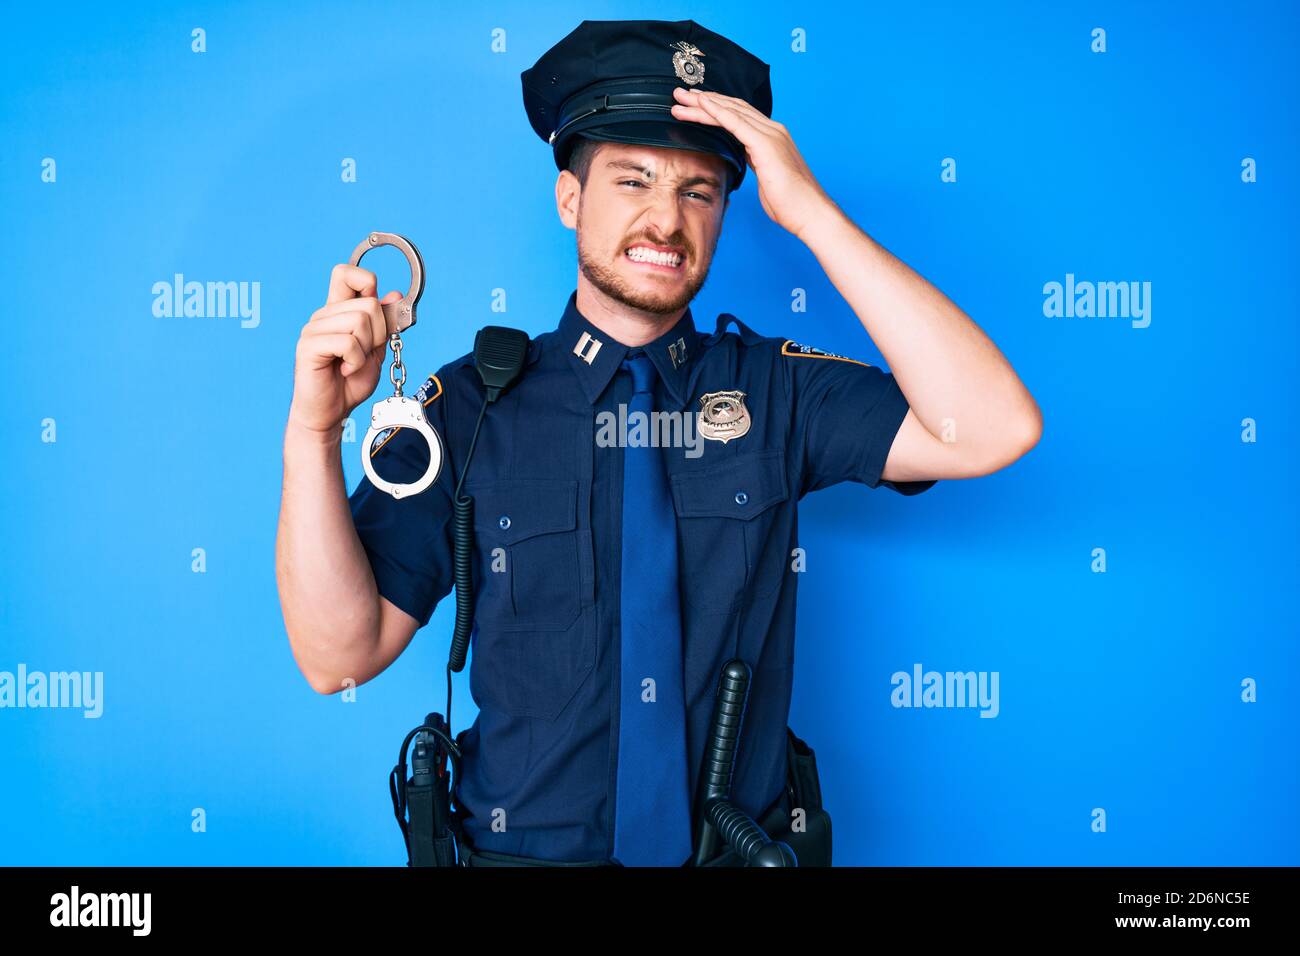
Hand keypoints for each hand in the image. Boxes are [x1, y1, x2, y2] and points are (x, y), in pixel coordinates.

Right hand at [287, 264, 402, 435]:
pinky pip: (347, 342)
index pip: (346, 273)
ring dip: (366, 349)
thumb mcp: (375, 350)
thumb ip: (383, 324)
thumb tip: (395, 294)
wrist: (331, 412)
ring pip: (360, 321)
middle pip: (368, 303)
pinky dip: (355, 361)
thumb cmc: (349, 382)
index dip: (367, 282)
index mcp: (338, 311)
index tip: (378, 313)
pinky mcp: (308, 346)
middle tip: (364, 353)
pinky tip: (345, 370)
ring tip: (352, 363)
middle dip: (378, 333)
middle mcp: (323, 315)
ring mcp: (313, 329)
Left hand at [670, 86, 834, 239]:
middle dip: (703, 100)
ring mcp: (771, 135)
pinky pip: (736, 122)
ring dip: (703, 104)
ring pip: (731, 111)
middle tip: (679, 95)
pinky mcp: (766, 144)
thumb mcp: (766, 179)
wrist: (809, 213)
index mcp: (771, 138)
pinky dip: (717, 111)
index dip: (714, 108)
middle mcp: (772, 130)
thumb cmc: (790, 204)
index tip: (693, 105)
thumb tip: (743, 164)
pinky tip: (702, 105)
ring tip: (680, 99)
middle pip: (732, 108)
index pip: (738, 116)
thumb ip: (755, 165)